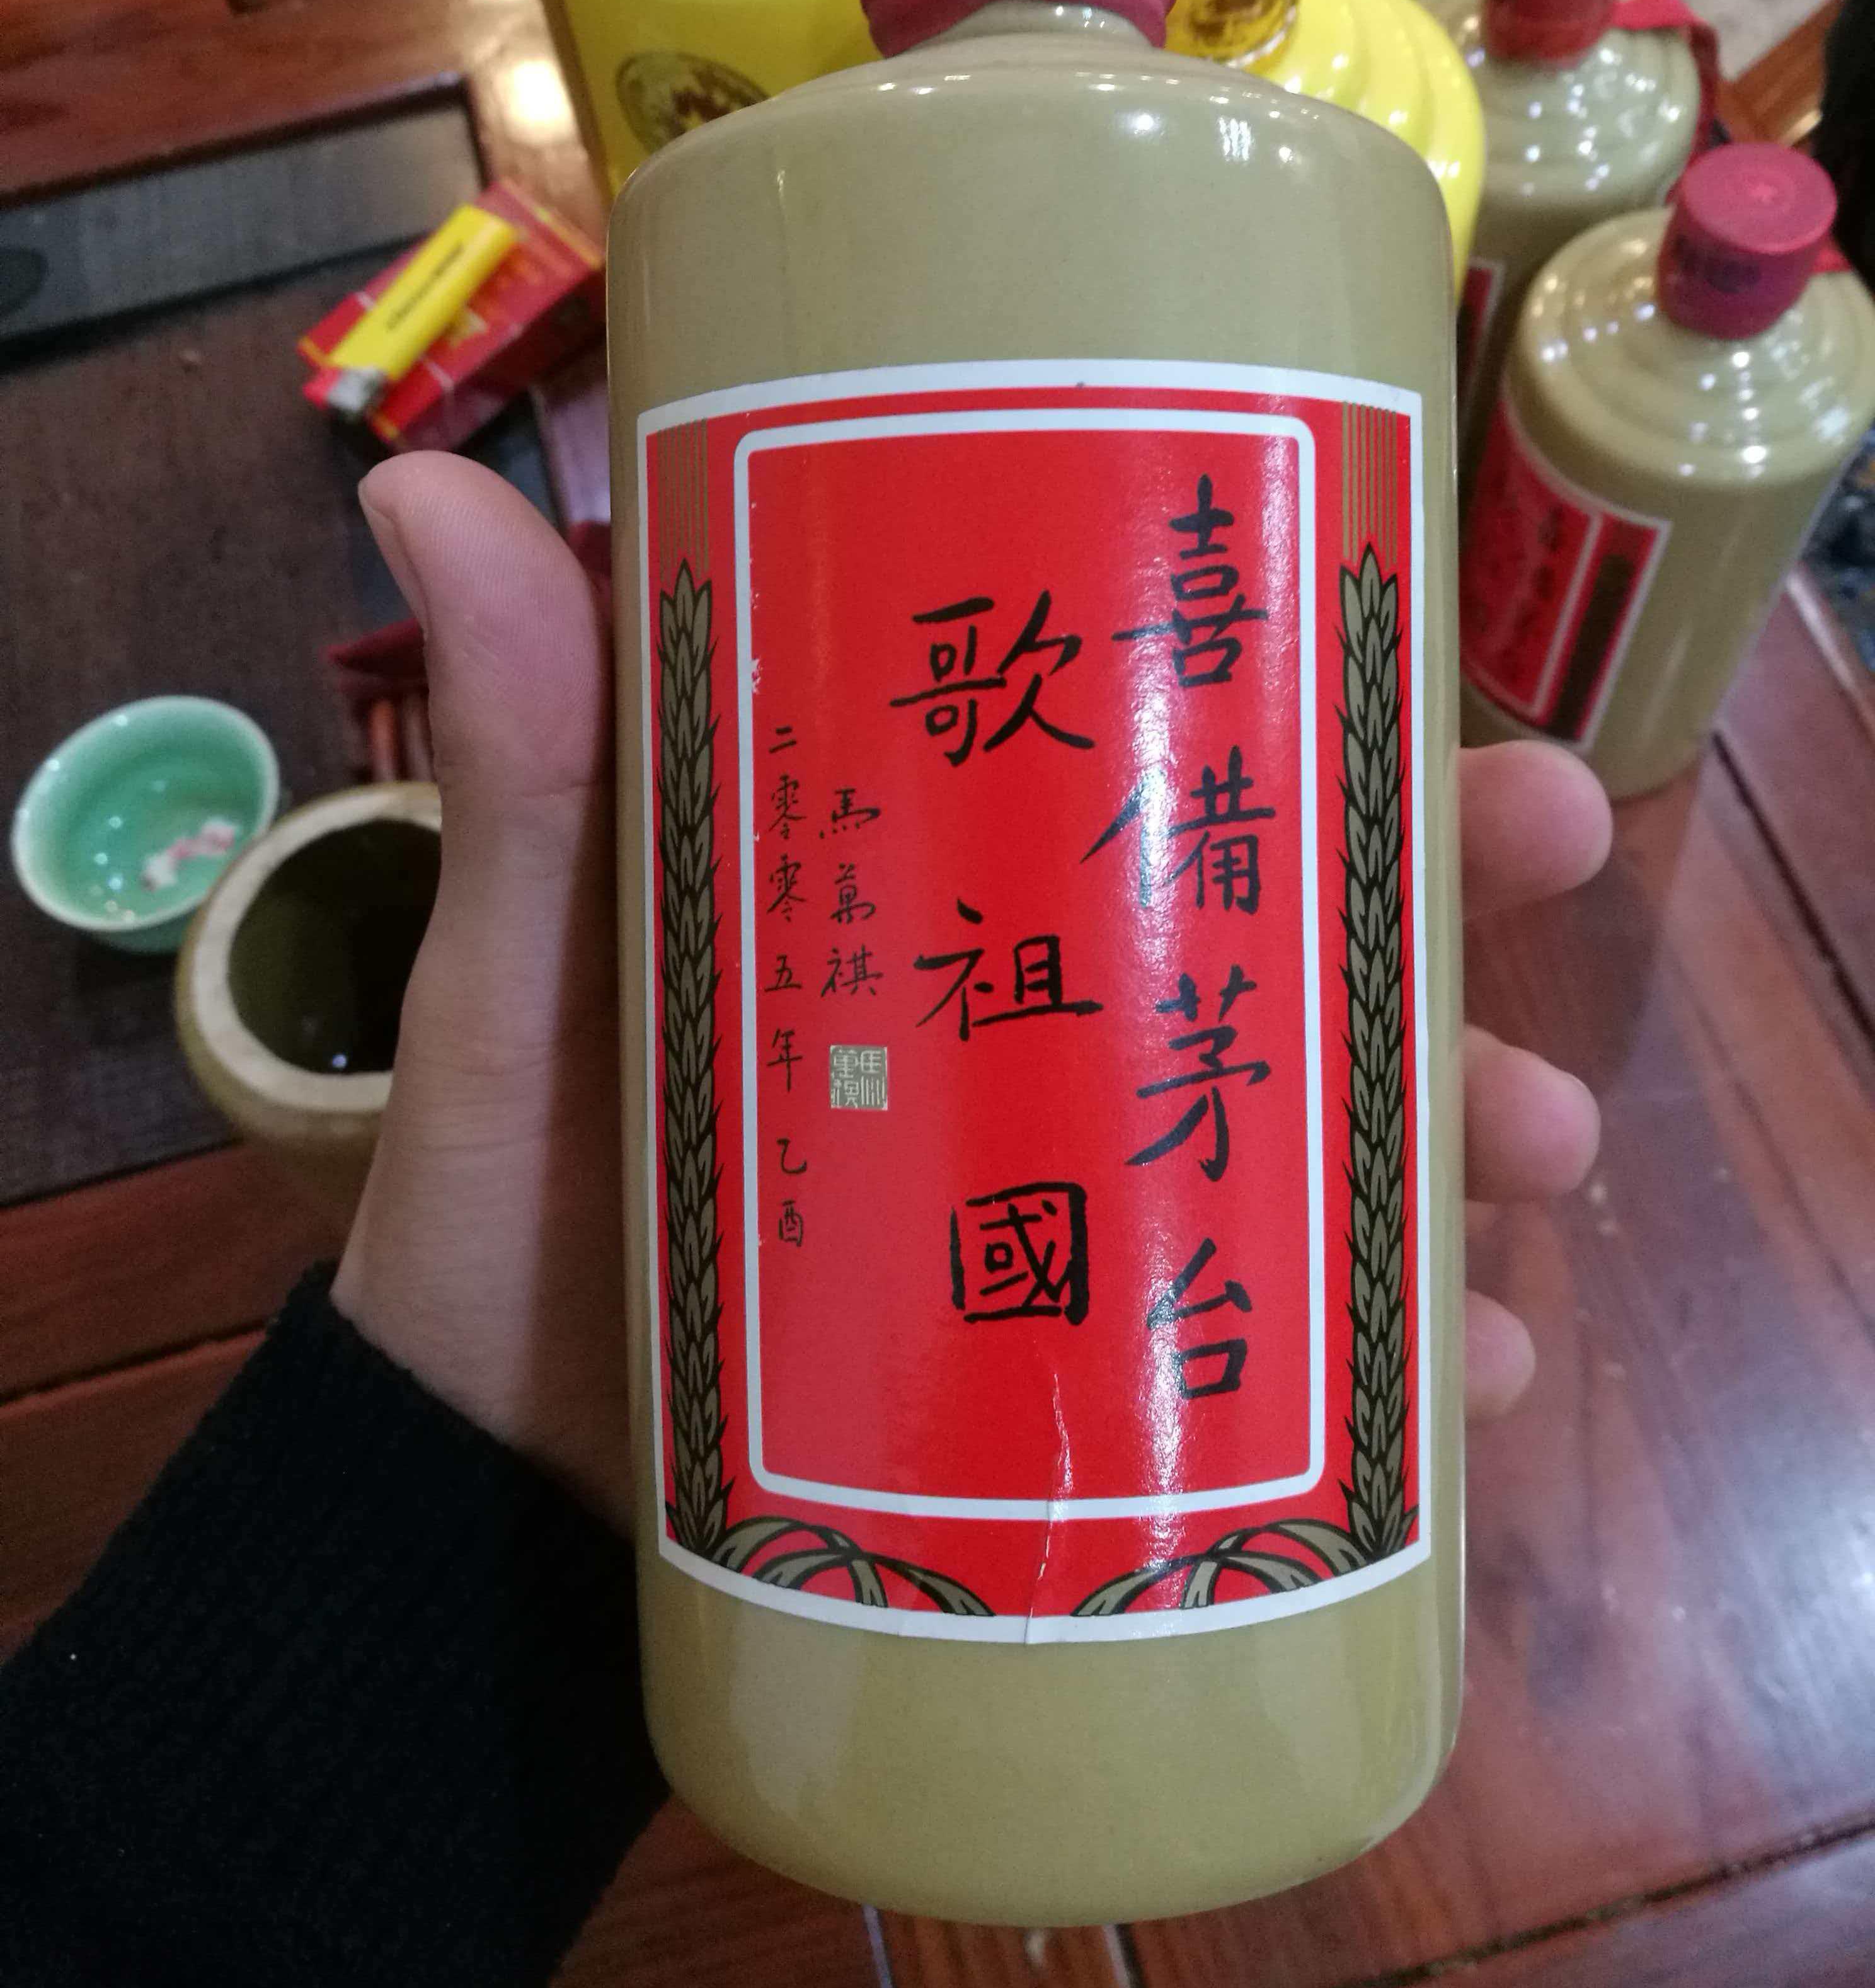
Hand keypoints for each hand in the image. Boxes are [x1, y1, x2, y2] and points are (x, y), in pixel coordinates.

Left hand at [332, 460, 1609, 1525]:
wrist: (487, 1505)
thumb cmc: (502, 1216)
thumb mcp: (526, 980)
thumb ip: (528, 771)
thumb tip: (422, 482)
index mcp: (929, 895)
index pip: (1141, 753)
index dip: (1292, 684)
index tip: (1406, 629)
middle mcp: (1033, 1026)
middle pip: (1277, 917)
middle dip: (1439, 880)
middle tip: (1549, 843)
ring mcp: (1077, 1202)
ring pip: (1324, 1120)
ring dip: (1459, 1115)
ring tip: (1538, 1154)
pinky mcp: (1095, 1373)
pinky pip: (1292, 1346)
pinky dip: (1407, 1355)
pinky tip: (1483, 1372)